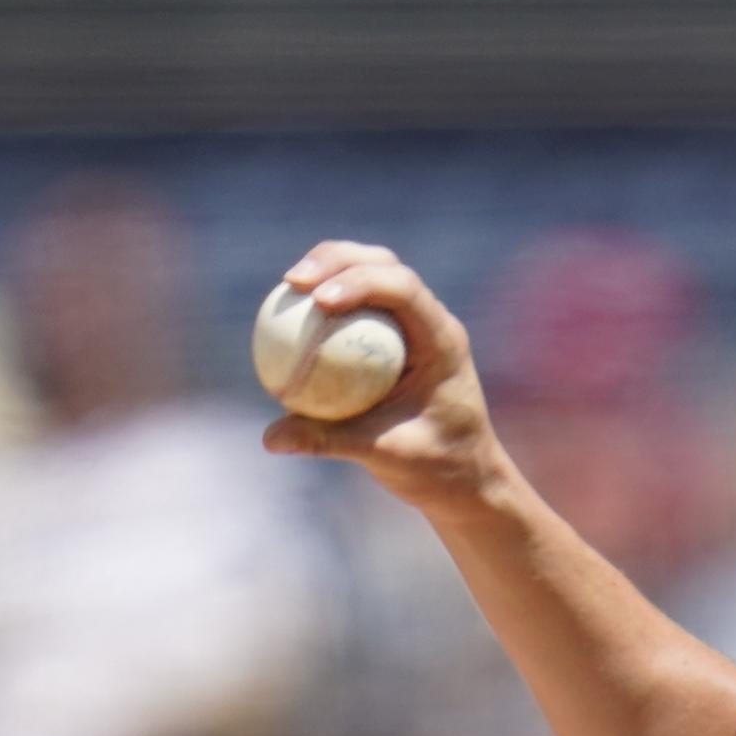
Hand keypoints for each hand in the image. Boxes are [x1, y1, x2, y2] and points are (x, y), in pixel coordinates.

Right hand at [261, 242, 510, 520]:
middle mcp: (431, 323)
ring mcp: (414, 327)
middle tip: (292, 281)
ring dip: (329, 270)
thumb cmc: (437, 466)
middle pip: (384, 265)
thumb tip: (271, 438)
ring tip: (287, 286)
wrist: (464, 476)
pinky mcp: (395, 338)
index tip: (318, 299)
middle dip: (336, 260)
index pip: (404, 289)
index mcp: (442, 340)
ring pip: (370, 276)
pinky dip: (326, 306)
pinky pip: (357, 309)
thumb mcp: (386, 457)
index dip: (360, 282)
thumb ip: (330, 442)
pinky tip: (289, 317)